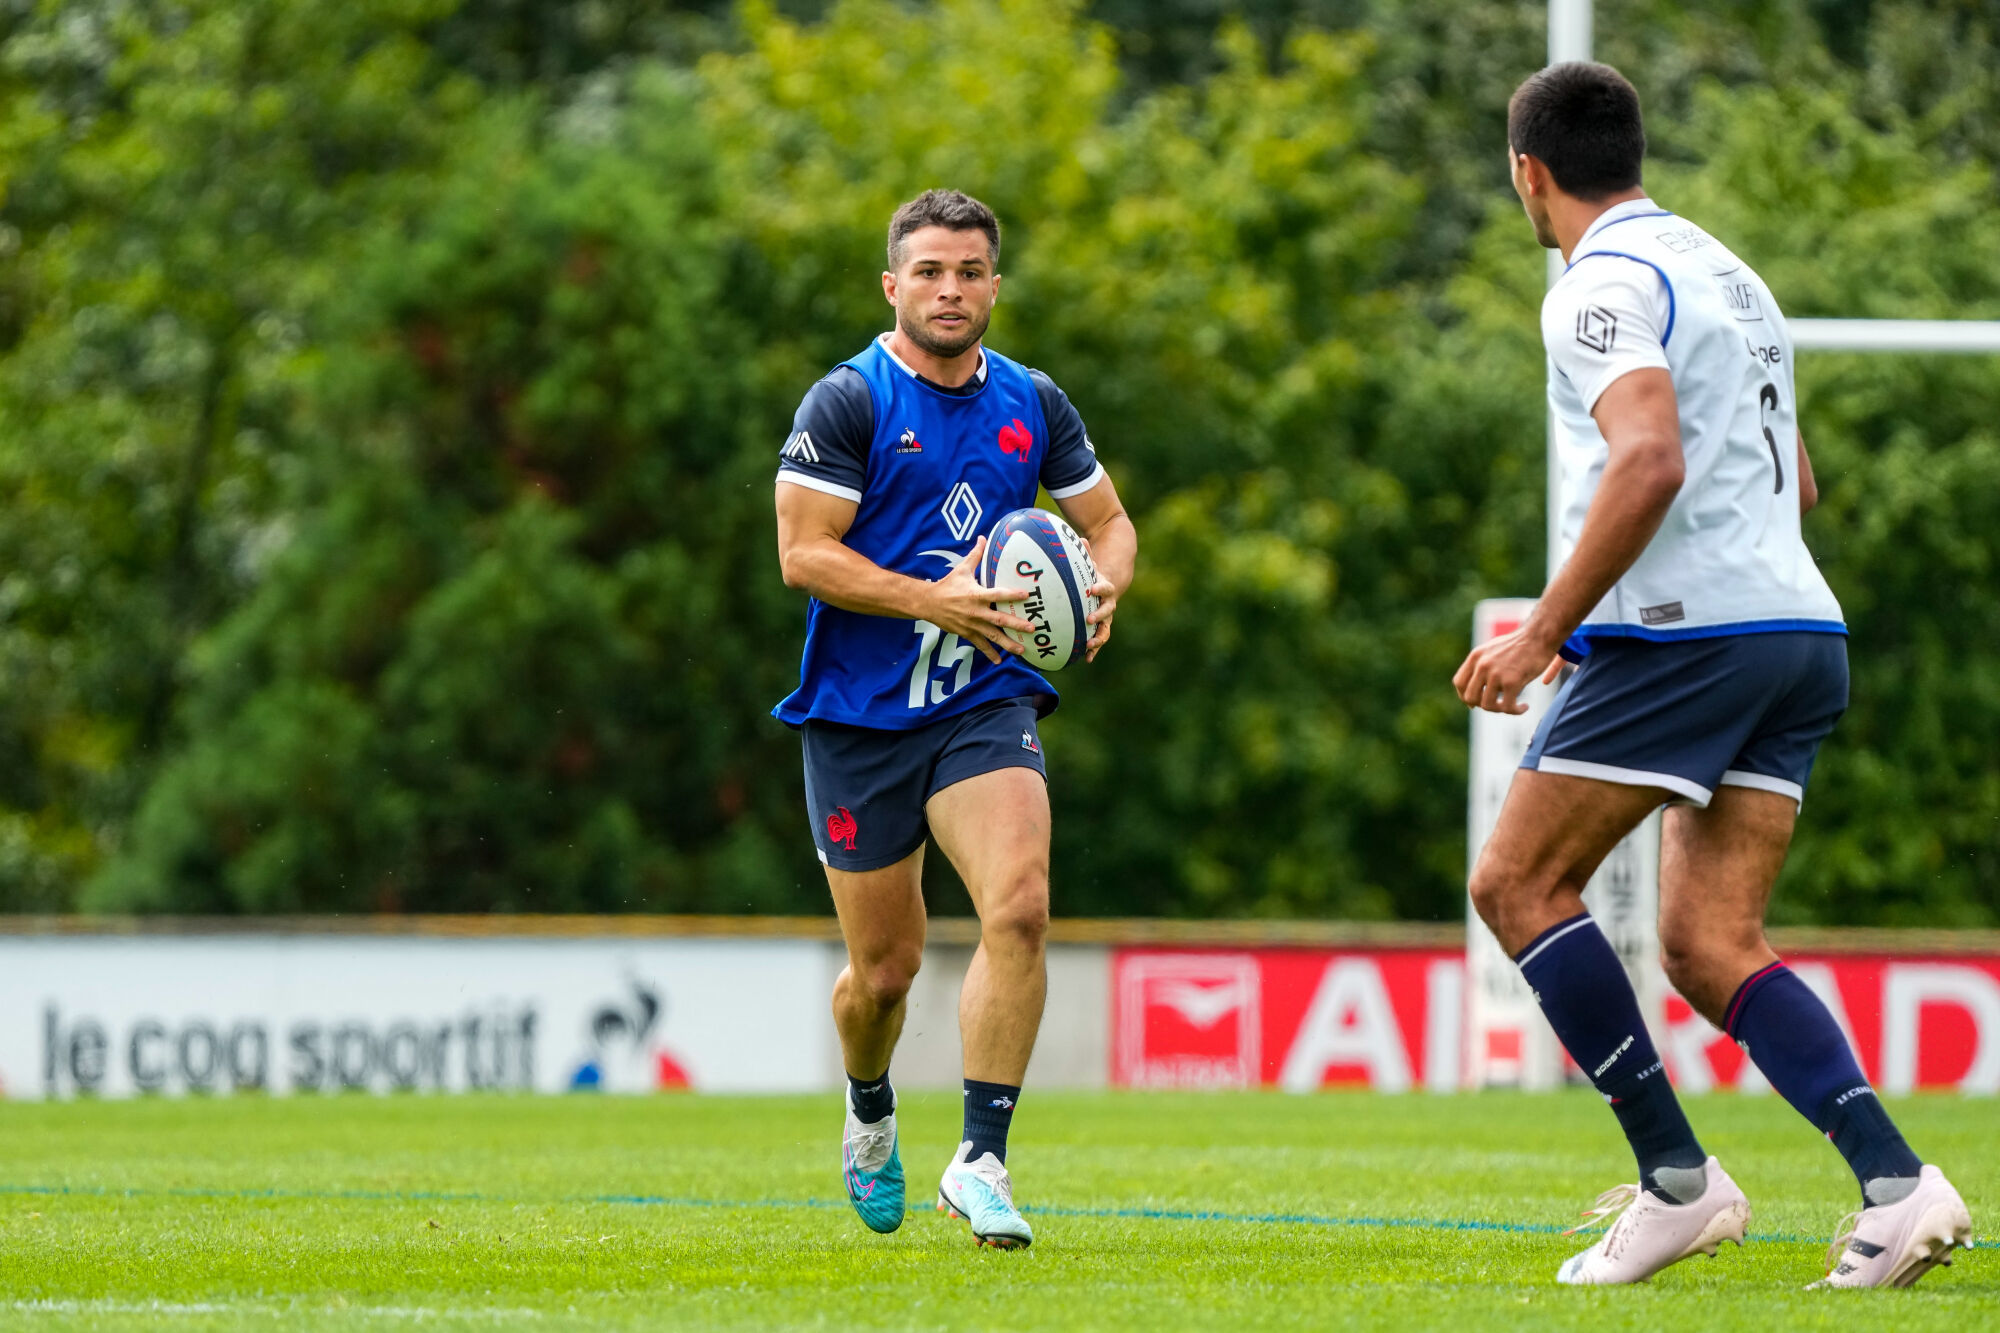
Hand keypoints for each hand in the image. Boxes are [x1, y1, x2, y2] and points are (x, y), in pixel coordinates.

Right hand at [922, 537, 1033, 664]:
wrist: (928, 603)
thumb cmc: (948, 585)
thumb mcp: (962, 569)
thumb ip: (976, 555)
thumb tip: (983, 537)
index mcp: (976, 594)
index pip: (998, 594)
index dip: (1012, 594)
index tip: (1027, 595)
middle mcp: (976, 611)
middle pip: (999, 619)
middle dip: (1016, 624)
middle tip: (1032, 629)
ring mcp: (971, 625)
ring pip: (993, 636)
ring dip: (1008, 643)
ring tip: (1023, 649)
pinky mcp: (966, 634)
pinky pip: (980, 645)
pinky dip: (990, 654)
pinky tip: (999, 661)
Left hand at [1080, 538, 1116, 662]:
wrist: (1106, 587)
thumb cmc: (1092, 574)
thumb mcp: (1089, 563)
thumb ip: (1085, 553)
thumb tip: (1078, 538)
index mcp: (1105, 588)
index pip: (1105, 587)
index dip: (1100, 588)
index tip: (1092, 589)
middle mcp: (1108, 604)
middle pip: (1107, 611)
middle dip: (1098, 616)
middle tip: (1088, 619)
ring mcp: (1105, 617)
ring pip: (1105, 629)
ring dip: (1098, 638)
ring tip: (1090, 645)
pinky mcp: (1099, 627)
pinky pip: (1098, 639)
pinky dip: (1093, 650)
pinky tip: (1086, 659)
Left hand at [1452, 624, 1565, 713]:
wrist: (1540, 636)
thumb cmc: (1520, 644)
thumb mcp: (1493, 650)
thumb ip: (1483, 665)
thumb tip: (1478, 685)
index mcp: (1476, 656)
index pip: (1459, 682)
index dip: (1465, 696)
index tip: (1475, 703)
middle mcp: (1482, 665)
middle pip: (1470, 697)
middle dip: (1481, 705)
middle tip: (1496, 705)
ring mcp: (1496, 674)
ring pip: (1487, 705)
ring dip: (1500, 710)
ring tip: (1512, 706)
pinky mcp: (1512, 682)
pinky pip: (1507, 707)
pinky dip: (1516, 711)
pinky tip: (1524, 707)